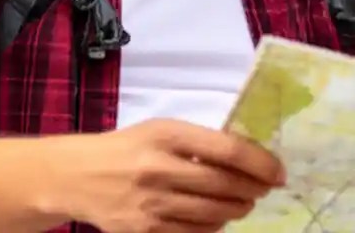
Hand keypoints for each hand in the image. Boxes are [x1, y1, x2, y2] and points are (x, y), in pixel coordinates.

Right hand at [64, 118, 284, 232]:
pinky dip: (213, 228)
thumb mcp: (161, 131)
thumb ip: (200, 142)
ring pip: (213, 214)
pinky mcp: (143, 231)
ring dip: (238, 210)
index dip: (261, 163)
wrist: (76, 176)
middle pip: (224, 185)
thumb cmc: (128, 148)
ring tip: (243, 203)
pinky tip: (217, 219)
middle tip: (264, 189)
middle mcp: (158, 168)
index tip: (278, 172)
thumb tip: (250, 159)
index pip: (228, 151)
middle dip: (253, 190)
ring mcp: (150, 203)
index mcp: (167, 135)